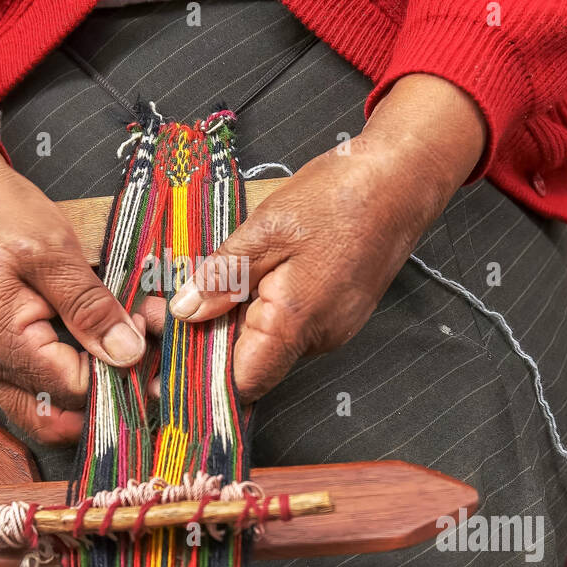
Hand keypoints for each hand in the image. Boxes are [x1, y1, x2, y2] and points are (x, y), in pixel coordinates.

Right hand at [0, 123, 146, 443]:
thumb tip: (126, 353)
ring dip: (96, 385)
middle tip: (147, 356)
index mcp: (3, 343)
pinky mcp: (0, 355)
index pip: (76, 391)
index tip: (151, 339)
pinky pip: (40, 387)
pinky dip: (76, 371)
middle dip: (109, 396)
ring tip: (132, 340)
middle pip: (59, 419)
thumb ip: (89, 306)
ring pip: (50, 410)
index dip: (120, 372)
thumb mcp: (52, 250)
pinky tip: (105, 340)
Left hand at [167, 74, 486, 401]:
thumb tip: (186, 313)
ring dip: (233, 321)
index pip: (243, 384)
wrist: (401, 182)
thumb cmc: (340, 199)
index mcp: (296, 323)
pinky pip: (289, 327)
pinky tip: (246, 278)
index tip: (166, 349)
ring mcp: (332, 330)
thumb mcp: (265, 230)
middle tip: (165, 306)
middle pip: (250, 364)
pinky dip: (260, 310)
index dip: (200, 374)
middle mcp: (318, 339)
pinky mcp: (338, 316)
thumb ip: (223, 277)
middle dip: (207, 340)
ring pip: (268, 344)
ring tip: (204, 283)